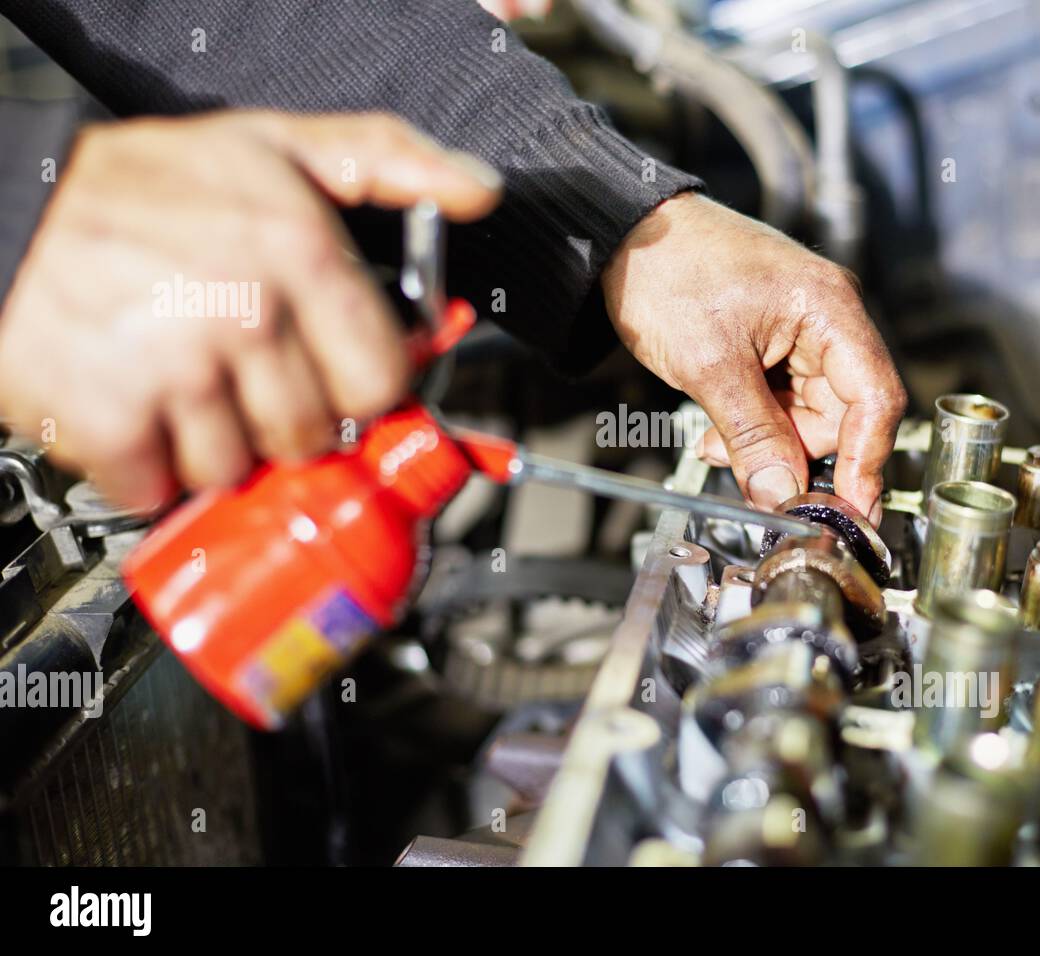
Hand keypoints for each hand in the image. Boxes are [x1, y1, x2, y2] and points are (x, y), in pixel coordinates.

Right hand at [0, 110, 500, 508]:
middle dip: (287, 418)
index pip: (382, 382)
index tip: (334, 378)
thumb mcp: (278, 142)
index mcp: (301, 253)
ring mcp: (177, 371)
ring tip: (186, 386)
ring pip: (239, 469)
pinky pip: (159, 488)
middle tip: (247, 375)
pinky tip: (140, 411)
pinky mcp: (107, 416)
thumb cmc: (143, 179)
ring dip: (215, 445)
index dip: (359, 388)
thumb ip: (389, 162)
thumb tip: (476, 190)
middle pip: (313, 435)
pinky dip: (146, 467)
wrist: (7, 193)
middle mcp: (247, 315)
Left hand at [601, 193, 905, 522]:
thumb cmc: (667, 268)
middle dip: (798, 452)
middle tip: (756, 478)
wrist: (625, 233)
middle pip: (844, 413)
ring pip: (809, 414)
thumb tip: (781, 494)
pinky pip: (781, 401)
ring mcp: (802, 330)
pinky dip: (753, 424)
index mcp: (829, 308)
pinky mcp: (776, 342)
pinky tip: (718, 427)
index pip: (875, 397)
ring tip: (716, 441)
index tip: (851, 509)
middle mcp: (827, 317)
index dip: (866, 460)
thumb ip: (751, 434)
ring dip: (768, 442)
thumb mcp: (708, 364)